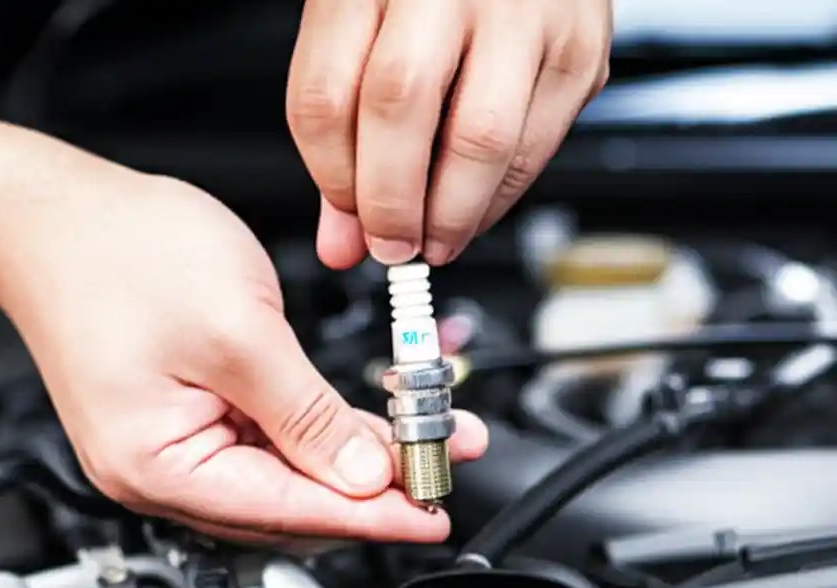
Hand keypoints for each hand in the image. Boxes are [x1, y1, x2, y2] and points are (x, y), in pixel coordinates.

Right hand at [0, 173, 485, 544]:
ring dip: (349, 459)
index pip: (290, 512)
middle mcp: (154, 473)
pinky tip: (357, 418)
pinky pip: (256, 444)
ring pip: (277, 476)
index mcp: (158, 465)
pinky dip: (311, 433)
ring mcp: (161, 447)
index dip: (375, 515)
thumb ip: (308, 415)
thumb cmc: (116, 254)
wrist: (48, 214)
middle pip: (285, 505)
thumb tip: (366, 475)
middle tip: (443, 462)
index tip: (436, 512)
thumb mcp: (238, 331)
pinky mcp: (174, 418)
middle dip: (372, 485)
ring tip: (418, 434)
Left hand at [287, 0, 611, 267]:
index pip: (326, 95)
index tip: (346, 220)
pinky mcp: (581, 45)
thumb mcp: (361, 31)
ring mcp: (523, 12)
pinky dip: (501, 197)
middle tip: (390, 245)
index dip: (333, 178)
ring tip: (434, 241)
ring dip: (452, 215)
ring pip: (481, 140)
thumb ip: (343, 132)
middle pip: (399, 108)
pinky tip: (475, 206)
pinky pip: (538, 145)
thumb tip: (343, 240)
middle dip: (390, 204)